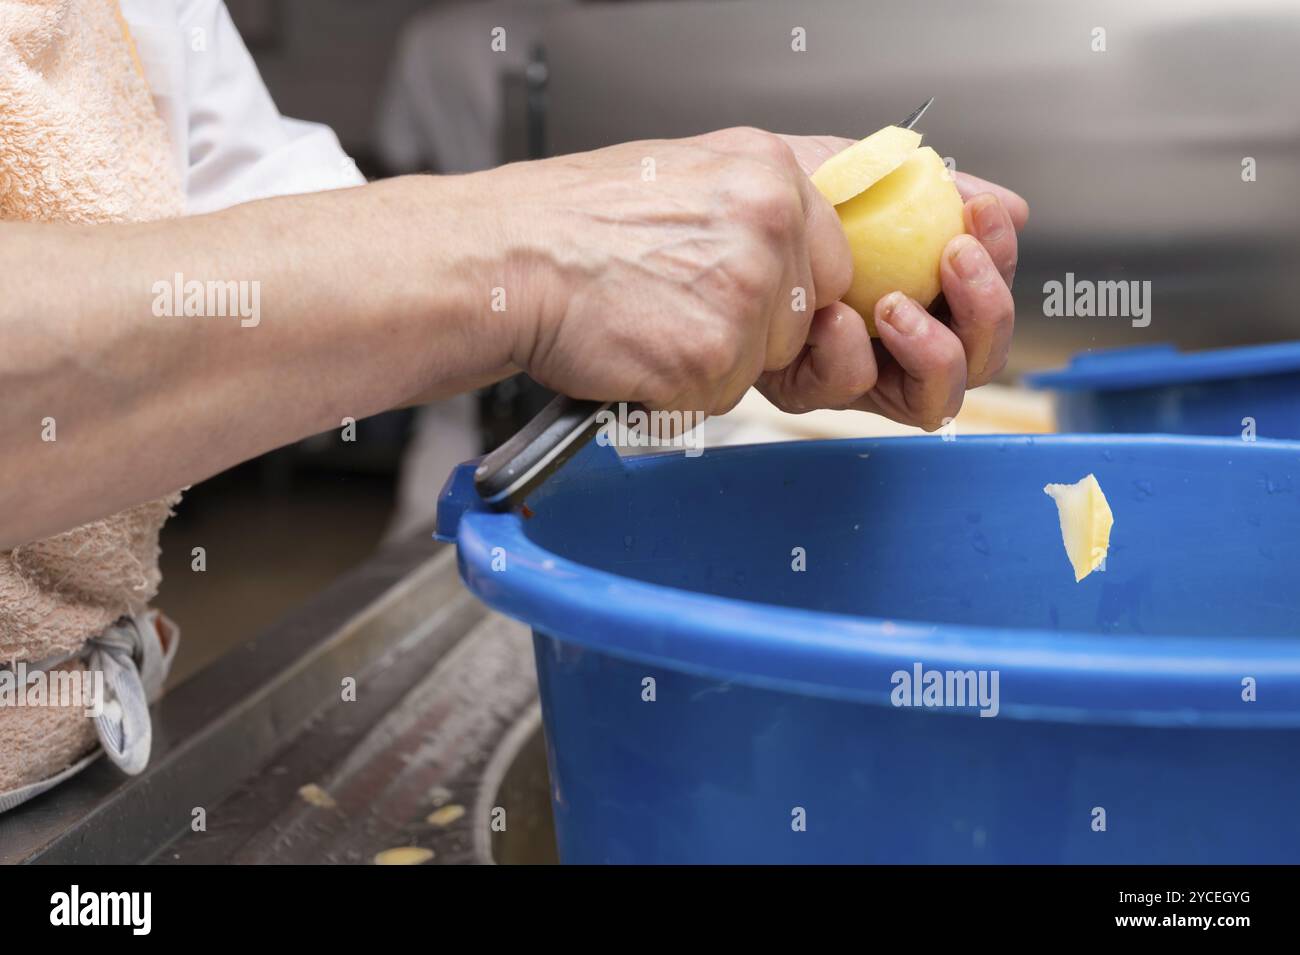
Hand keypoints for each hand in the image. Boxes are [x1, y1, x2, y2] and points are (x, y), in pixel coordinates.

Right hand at [481, 127, 852, 415]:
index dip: (793, 289)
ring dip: (713, 364)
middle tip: (680, 306)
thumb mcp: (681, 175)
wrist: (501, 261)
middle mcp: (769, 219)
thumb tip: (809, 239)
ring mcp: (744, 288)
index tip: (748, 294)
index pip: (838, 254)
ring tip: (650, 323)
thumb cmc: (570, 226)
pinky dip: (676, 394)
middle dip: (758, 329)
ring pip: (766, 362)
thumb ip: (755, 204)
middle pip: (810, 315)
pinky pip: (721, 399)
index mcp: (766, 168)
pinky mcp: (712, 353)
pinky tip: (635, 351)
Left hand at [759, 135, 1028, 429]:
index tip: (981, 213)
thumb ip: (935, 190)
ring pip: (938, 398)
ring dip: (933, 349)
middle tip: (955, 256)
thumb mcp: (863, 174)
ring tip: (895, 302)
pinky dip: (850, 355)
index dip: (1001, 260)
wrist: (714, 215)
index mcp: (926, 295)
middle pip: (982, 357)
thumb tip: (1013, 207)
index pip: (987, 295)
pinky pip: (853, 391)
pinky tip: (830, 315)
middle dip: (986, 309)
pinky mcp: (810, 392)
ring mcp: (862, 375)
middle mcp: (902, 345)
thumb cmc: (789, 196)